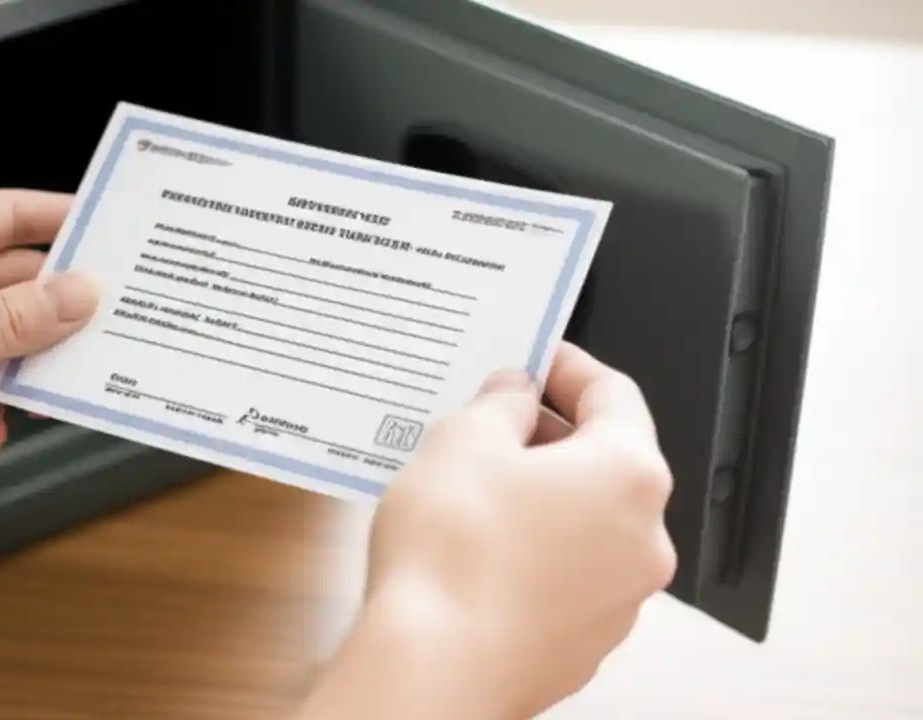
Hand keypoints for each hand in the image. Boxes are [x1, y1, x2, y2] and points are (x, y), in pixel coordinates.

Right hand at [300, 343, 675, 719]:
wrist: (434, 667)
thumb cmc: (453, 558)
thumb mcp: (462, 440)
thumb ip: (499, 402)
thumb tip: (515, 394)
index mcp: (627, 473)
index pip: (614, 394)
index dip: (568, 367)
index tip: (537, 360)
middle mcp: (643, 538)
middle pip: (605, 461)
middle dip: (548, 435)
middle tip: (488, 423)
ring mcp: (619, 598)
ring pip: (586, 522)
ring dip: (541, 497)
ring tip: (471, 491)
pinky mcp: (585, 641)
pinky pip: (566, 575)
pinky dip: (533, 552)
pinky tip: (478, 549)